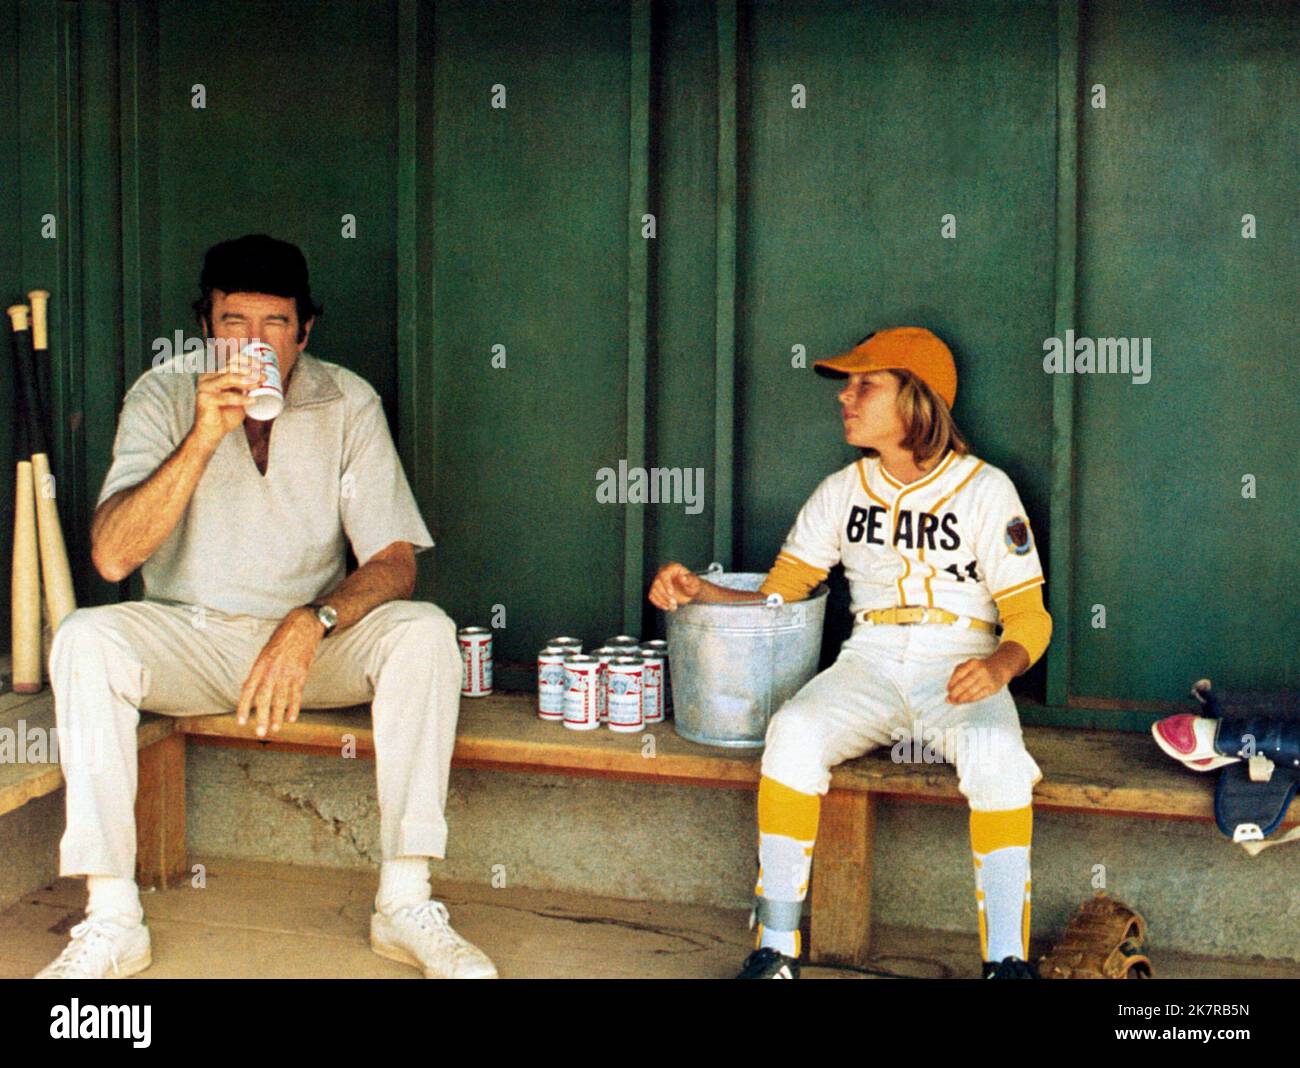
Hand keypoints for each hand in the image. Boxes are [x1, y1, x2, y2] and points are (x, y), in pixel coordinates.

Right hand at [191, 350, 260, 449]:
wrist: (213, 432)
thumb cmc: (226, 414)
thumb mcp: (238, 395)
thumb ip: (245, 386)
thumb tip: (264, 377)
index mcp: (215, 373)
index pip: (232, 359)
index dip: (248, 359)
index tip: (263, 365)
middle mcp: (207, 377)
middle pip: (231, 366)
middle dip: (250, 370)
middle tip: (264, 377)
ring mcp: (205, 387)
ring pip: (228, 378)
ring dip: (246, 381)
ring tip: (259, 386)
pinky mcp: (205, 399)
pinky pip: (226, 397)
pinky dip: (241, 399)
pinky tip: (253, 401)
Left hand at [237, 608, 323, 736]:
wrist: (304, 625)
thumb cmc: (283, 637)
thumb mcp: (266, 651)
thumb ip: (260, 670)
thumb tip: (253, 689)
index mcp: (260, 664)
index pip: (249, 690)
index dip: (244, 707)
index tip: (241, 721)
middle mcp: (273, 670)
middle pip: (264, 698)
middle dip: (262, 717)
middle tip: (259, 733)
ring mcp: (288, 672)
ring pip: (280, 699)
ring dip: (277, 716)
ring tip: (274, 729)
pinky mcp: (301, 673)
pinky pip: (297, 694)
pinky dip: (294, 707)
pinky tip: (291, 718)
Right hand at [648, 562, 703, 610]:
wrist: (691, 592)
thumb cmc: (693, 585)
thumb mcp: (695, 582)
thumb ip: (689, 579)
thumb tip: (683, 577)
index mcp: (673, 567)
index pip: (664, 574)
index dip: (666, 584)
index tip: (671, 593)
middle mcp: (663, 572)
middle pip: (657, 583)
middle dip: (665, 595)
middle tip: (674, 602)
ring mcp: (659, 581)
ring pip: (654, 590)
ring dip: (663, 601)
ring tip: (673, 607)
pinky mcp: (656, 589)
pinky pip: (652, 596)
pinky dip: (658, 603)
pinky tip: (667, 607)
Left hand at [946, 655, 1012, 704]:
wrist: (999, 668)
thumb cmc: (979, 668)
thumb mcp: (968, 665)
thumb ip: (957, 674)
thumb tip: (949, 689)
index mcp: (972, 663)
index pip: (958, 675)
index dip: (951, 684)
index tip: (948, 690)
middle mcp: (980, 670)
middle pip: (963, 685)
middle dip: (954, 694)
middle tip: (949, 699)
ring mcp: (987, 679)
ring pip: (971, 692)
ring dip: (961, 699)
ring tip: (955, 702)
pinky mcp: (992, 688)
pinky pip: (978, 696)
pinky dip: (969, 700)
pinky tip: (964, 701)